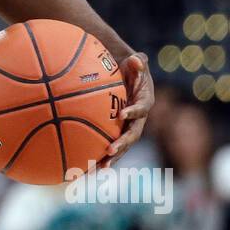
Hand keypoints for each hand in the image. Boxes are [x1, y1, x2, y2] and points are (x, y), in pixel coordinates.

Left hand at [99, 51, 153, 168]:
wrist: (129, 77)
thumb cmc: (130, 67)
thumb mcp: (135, 62)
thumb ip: (137, 62)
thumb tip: (135, 60)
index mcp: (145, 101)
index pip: (142, 108)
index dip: (133, 112)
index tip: (121, 114)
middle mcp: (139, 119)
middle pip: (132, 135)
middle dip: (122, 144)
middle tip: (110, 150)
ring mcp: (129, 128)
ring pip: (122, 147)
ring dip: (111, 159)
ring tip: (97, 169)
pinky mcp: (120, 134)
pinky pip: (111, 148)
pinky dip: (100, 158)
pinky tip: (85, 169)